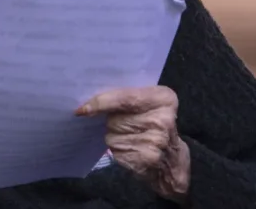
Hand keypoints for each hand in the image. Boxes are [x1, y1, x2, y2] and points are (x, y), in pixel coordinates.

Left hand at [78, 86, 190, 203]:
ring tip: (131, 137)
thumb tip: (86, 105)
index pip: (124, 98)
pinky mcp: (146, 159)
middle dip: (112, 121)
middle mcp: (163, 120)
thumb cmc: (153, 123)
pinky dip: (118, 150)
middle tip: (126, 124)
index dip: (101, 103)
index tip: (82, 109)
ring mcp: (155, 142)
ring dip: (114, 137)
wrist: (172, 159)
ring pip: (112, 136)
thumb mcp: (147, 102)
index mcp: (164, 99)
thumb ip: (124, 97)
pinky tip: (131, 149)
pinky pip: (115, 151)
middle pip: (114, 119)